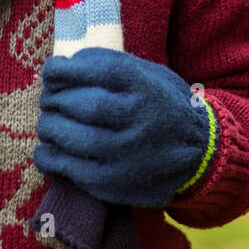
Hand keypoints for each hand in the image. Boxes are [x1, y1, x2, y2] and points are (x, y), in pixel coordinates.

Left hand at [33, 48, 214, 206]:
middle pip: (82, 106)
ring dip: (49, 127)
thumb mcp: (149, 73)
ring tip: (49, 122)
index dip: (65, 69)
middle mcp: (139, 121)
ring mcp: (128, 156)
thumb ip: (111, 64)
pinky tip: (47, 149)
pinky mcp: (115, 185)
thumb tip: (65, 63)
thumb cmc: (163, 104)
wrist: (200, 152)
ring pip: (73, 139)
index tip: (51, 68)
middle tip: (49, 98)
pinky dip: (49, 158)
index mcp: (147, 88)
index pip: (98, 71)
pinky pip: (71, 171)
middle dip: (54, 99)